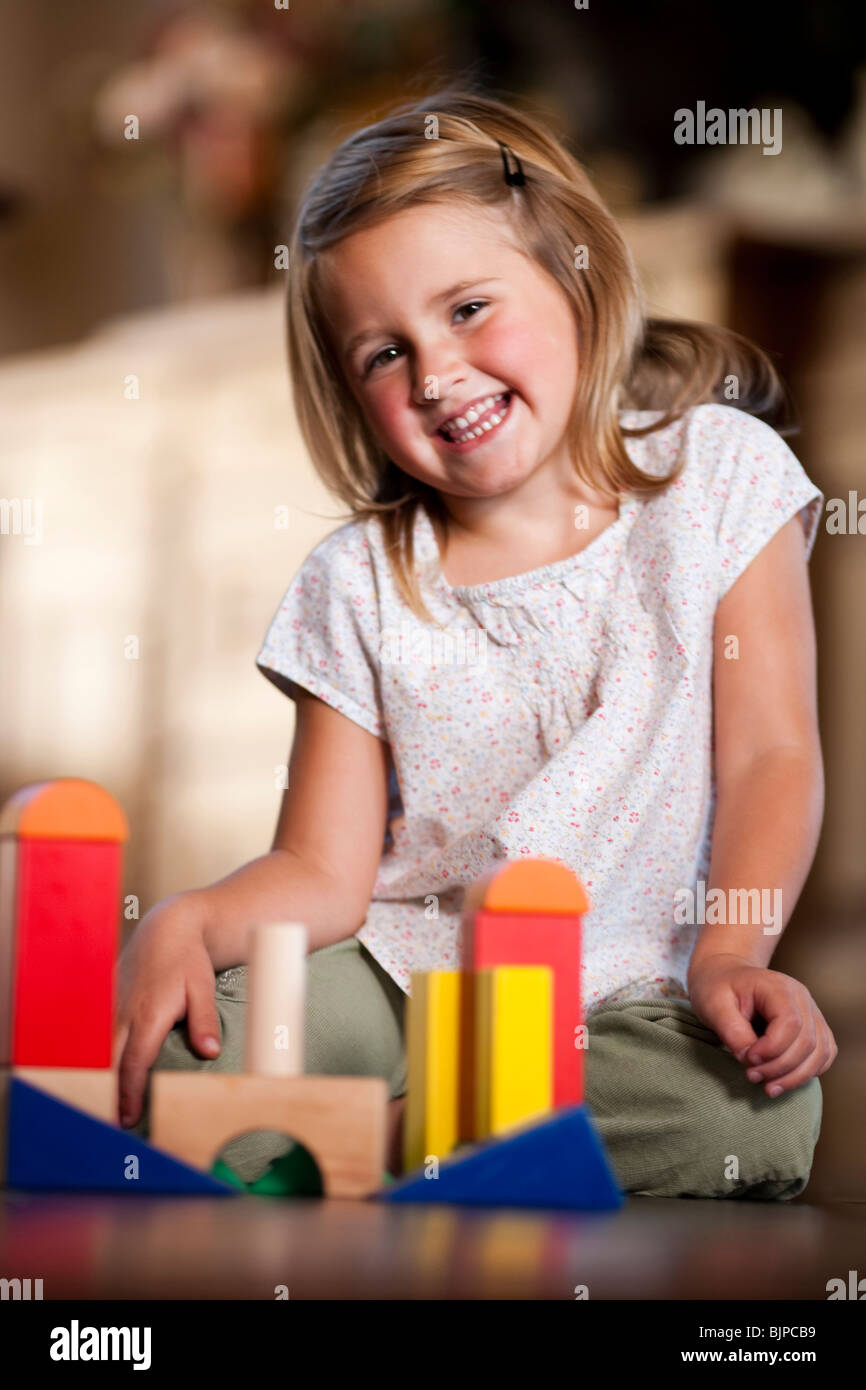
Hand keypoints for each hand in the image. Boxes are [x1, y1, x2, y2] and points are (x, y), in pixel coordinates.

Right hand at [113, 893, 220, 1128]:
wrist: (166, 929)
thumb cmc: (187, 960)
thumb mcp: (203, 987)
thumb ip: (204, 1021)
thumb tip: (210, 1052)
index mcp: (148, 1015)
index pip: (134, 1063)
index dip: (129, 1093)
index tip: (129, 1118)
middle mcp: (125, 1014)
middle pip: (109, 1063)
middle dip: (108, 1093)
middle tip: (110, 1124)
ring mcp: (113, 1007)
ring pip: (100, 1050)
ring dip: (102, 1077)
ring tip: (103, 1106)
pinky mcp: (109, 1002)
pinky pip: (99, 1035)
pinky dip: (99, 1056)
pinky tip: (100, 1075)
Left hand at [687, 953, 836, 1097]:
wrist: (725, 975)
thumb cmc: (718, 988)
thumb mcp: (714, 1005)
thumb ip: (732, 1031)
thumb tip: (750, 1059)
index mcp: (778, 987)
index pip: (791, 1023)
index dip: (773, 1048)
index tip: (748, 1058)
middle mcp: (802, 998)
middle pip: (807, 1041)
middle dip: (780, 1067)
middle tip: (752, 1076)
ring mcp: (811, 1012)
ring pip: (820, 1052)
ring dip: (796, 1076)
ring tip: (769, 1087)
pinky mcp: (813, 1027)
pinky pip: (824, 1055)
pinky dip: (809, 1072)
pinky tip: (785, 1080)